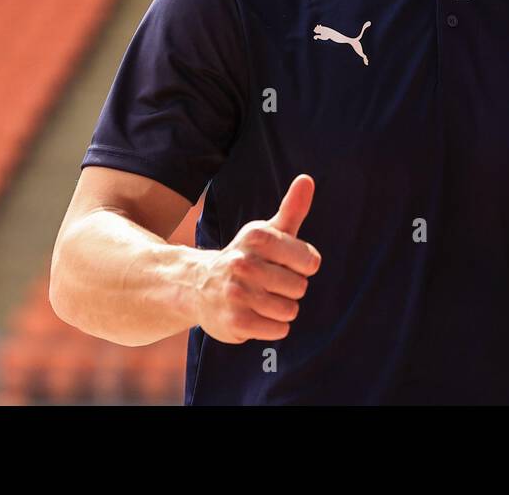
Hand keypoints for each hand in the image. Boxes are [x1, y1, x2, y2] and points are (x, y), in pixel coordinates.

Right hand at [200, 174, 321, 343]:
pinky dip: (272, 326)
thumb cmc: (246, 256)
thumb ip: (292, 208)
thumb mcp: (267, 231)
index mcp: (258, 238)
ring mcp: (238, 293)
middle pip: (300, 287)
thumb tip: (307, 179)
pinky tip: (255, 314)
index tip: (283, 263)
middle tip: (267, 283)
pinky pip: (278, 330)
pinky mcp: (235, 321)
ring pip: (290, 310)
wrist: (199, 285)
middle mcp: (244, 263)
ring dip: (281, 309)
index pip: (310, 261)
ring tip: (260, 298)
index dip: (302, 266)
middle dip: (289, 288)